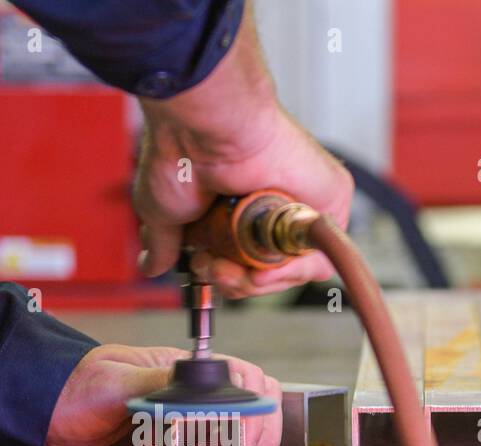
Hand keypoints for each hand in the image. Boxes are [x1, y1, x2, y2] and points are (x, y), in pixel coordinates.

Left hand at [44, 344, 281, 445]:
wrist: (42, 419)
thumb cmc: (73, 387)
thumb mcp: (116, 379)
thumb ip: (158, 381)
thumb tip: (200, 380)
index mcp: (186, 371)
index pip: (246, 378)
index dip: (255, 403)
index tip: (241, 428)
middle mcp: (193, 398)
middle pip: (255, 409)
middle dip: (258, 431)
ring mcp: (185, 428)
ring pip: (241, 438)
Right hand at [133, 14, 352, 298]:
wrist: (208, 127)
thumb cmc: (182, 154)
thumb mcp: (163, 213)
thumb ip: (164, 244)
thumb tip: (152, 265)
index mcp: (237, 207)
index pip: (244, 263)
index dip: (226, 277)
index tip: (206, 271)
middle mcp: (270, 206)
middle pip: (268, 272)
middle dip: (237, 283)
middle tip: (214, 270)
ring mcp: (301, 204)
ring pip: (292, 271)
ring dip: (257, 281)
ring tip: (231, 268)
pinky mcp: (329, 200)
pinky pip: (317, 258)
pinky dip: (289, 271)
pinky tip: (262, 267)